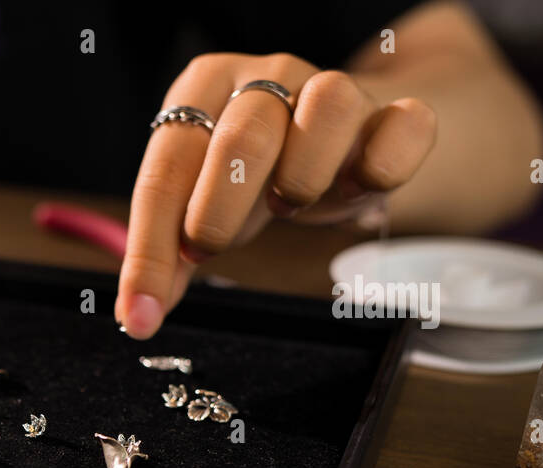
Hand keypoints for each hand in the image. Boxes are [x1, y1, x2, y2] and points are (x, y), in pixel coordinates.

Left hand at [116, 52, 435, 338]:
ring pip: (328, 106)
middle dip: (218, 210)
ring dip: (303, 175)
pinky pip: (404, 126)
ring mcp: (333, 88)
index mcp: (203, 91)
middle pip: (242, 136)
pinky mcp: (393, 114)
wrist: (342, 138)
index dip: (149, 248)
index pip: (166, 169)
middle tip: (211, 246)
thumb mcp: (203, 207)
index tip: (140, 311)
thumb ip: (169, 256)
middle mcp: (266, 78)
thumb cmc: (256, 176)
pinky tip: (357, 190)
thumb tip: (139, 315)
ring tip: (288, 206)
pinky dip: (381, 165)